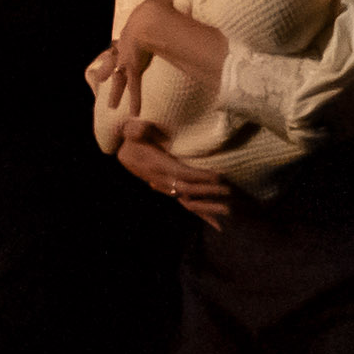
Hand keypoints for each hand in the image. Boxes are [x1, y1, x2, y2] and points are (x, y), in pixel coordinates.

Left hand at [99, 0, 177, 116]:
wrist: (151, 18)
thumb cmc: (159, 5)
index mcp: (132, 30)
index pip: (124, 42)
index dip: (120, 48)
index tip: (114, 53)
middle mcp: (126, 46)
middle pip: (114, 60)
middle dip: (108, 70)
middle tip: (100, 78)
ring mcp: (127, 58)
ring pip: (119, 78)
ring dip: (116, 92)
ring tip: (111, 105)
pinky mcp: (134, 68)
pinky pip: (134, 87)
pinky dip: (135, 100)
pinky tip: (134, 113)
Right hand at [114, 119, 237, 229]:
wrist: (124, 151)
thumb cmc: (134, 137)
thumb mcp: (132, 129)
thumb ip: (137, 129)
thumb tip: (143, 129)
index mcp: (156, 165)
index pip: (180, 173)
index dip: (199, 176)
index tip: (218, 175)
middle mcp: (161, 180)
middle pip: (187, 190)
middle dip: (209, 191)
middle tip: (230, 191)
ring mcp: (166, 188)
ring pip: (188, 202)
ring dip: (208, 208)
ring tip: (228, 211)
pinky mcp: (171, 191)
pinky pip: (188, 205)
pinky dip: (203, 215)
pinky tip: (217, 225)